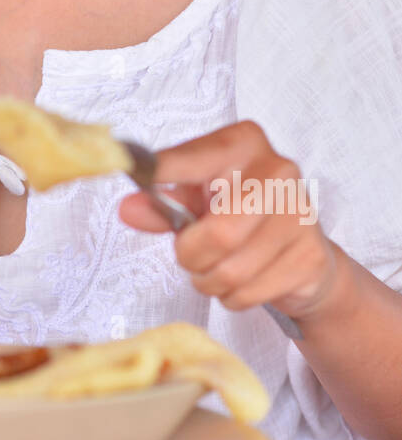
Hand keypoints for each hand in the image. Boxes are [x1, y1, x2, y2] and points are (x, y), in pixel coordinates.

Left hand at [118, 120, 341, 322]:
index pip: (191, 157)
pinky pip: (249, 293)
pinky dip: (232, 297)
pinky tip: (243, 280)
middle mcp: (278, 170)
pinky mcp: (311, 256)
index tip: (133, 171)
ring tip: (216, 267)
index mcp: (243, 142)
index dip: (160, 171)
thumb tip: (128, 209)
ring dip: (208, 280)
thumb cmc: (241, 215)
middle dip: (191, 255)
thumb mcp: (195, 201)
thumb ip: (161, 205)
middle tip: (191, 254)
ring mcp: (301, 213)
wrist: (302, 251)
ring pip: (230, 271)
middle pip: (218, 233)